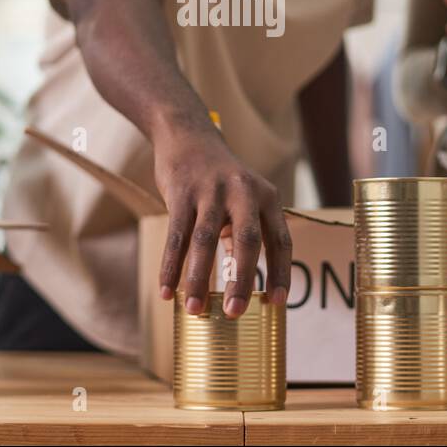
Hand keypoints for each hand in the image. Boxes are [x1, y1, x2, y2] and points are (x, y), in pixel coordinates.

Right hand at [152, 122, 290, 319]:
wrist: (187, 135)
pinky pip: (176, 235)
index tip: (278, 303)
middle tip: (234, 312)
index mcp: (266, 196)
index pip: (280, 239)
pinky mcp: (182, 192)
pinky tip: (166, 290)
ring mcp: (211, 190)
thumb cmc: (218, 178)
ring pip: (206, 240)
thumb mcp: (241, 199)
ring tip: (195, 309)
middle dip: (242, 279)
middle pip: (248, 240)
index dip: (281, 272)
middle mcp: (243, 191)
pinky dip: (171, 265)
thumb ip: (242, 235)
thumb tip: (241, 284)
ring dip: (200, 278)